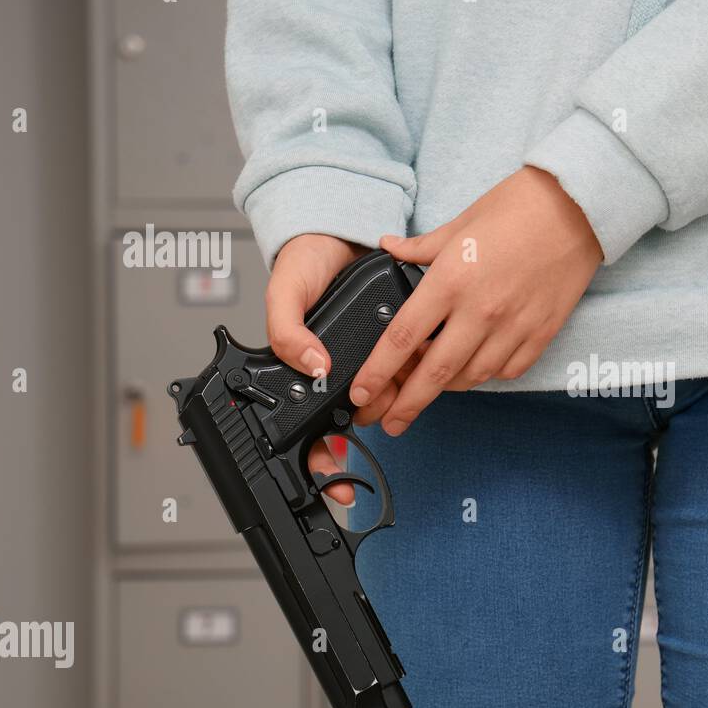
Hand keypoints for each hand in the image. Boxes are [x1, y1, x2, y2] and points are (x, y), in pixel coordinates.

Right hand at [266, 233, 426, 504]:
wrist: (340, 228)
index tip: (338, 478)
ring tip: (405, 387)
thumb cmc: (306, 262)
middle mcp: (344, 365)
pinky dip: (420, 365)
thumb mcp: (284, 293)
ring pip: (392, 391)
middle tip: (382, 415)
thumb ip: (286, 330)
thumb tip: (312, 364)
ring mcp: (375, 352)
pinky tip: (424, 360)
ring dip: (401, 396)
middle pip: (360, 414)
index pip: (313, 426)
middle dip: (374, 420)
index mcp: (311, 366)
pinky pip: (414, 360)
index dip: (324, 456)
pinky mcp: (403, 335)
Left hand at [349, 166, 602, 434]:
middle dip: (406, 404)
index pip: (401, 339)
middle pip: (434, 374)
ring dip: (446, 387)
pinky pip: (506, 370)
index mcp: (451, 281)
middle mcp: (480, 311)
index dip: (377, 373)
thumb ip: (421, 247)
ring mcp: (513, 326)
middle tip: (390, 423)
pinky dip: (486, 374)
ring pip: (470, 376)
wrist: (578, 207)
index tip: (361, 392)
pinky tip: (475, 366)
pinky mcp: (540, 333)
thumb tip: (389, 248)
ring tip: (431, 387)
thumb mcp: (460, 221)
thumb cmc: (518, 206)